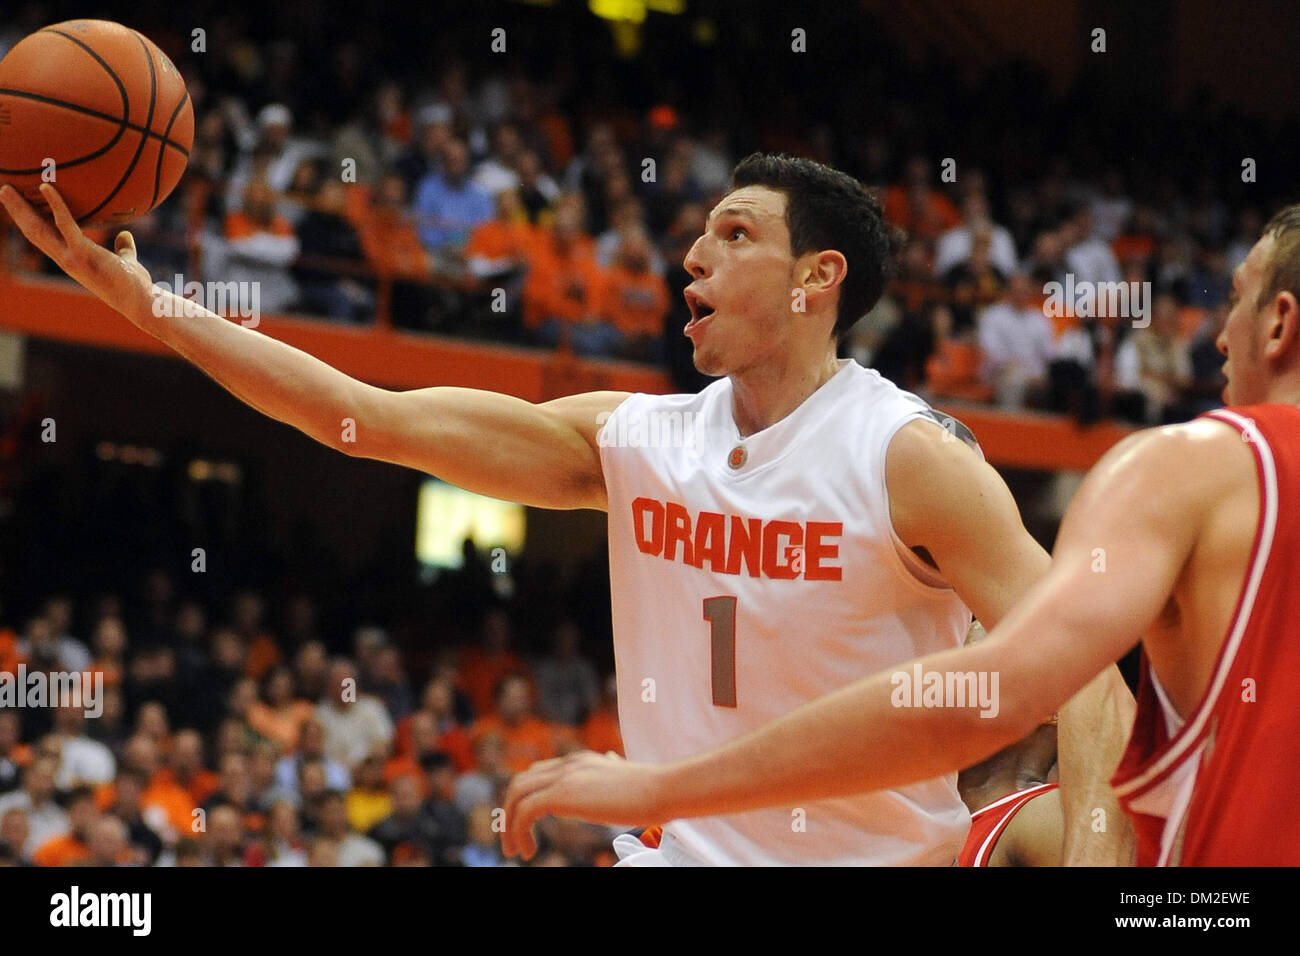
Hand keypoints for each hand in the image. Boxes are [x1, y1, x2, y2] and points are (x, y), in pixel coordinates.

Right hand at [0, 183, 154, 319]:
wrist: (140, 302)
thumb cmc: (133, 284)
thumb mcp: (125, 262)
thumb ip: (123, 249)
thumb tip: (124, 235)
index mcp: (70, 258)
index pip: (42, 237)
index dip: (27, 221)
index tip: (16, 204)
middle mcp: (65, 259)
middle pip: (32, 231)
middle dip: (16, 211)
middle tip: (3, 189)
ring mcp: (71, 257)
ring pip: (38, 228)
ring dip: (21, 207)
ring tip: (7, 188)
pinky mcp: (83, 254)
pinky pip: (65, 225)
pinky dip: (55, 205)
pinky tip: (46, 187)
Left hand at [501, 750, 663, 860]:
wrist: (662, 789)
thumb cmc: (652, 789)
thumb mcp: (625, 773)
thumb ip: (613, 767)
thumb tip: (614, 760)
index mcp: (580, 761)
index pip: (538, 772)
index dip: (526, 798)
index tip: (527, 825)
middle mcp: (568, 764)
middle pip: (520, 782)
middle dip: (509, 812)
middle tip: (514, 841)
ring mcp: (564, 776)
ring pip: (515, 794)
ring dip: (508, 825)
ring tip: (516, 850)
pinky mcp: (562, 794)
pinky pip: (524, 811)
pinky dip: (518, 831)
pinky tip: (529, 850)